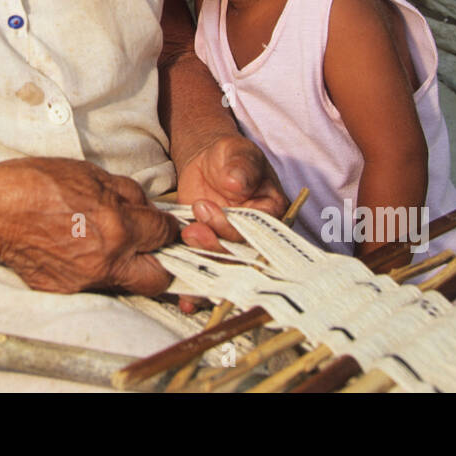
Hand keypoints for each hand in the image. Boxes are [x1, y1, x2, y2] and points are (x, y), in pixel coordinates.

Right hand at [0, 157, 178, 296]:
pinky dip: (96, 270)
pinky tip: (81, 250)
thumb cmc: (37, 184)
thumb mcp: (89, 173)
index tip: (163, 225)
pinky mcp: (65, 290)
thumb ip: (126, 193)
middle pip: (158, 278)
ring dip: (128, 267)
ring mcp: (85, 280)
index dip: (168, 227)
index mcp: (118, 227)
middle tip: (150, 246)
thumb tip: (146, 206)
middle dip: (161, 262)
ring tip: (112, 246)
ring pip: (126, 284)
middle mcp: (107, 260)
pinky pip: (95, 284)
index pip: (164, 234)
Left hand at [174, 136, 286, 312]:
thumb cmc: (229, 156)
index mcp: (271, 214)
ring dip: (203, 264)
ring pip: (223, 268)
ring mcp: (231, 248)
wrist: (208, 163)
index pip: (257, 232)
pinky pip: (207, 275)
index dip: (231, 228)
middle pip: (240, 255)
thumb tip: (237, 182)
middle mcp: (255, 238)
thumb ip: (240, 166)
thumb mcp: (236, 152)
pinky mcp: (210, 253)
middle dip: (214, 246)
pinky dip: (196, 291)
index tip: (206, 210)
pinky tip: (186, 302)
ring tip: (184, 241)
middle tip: (191, 228)